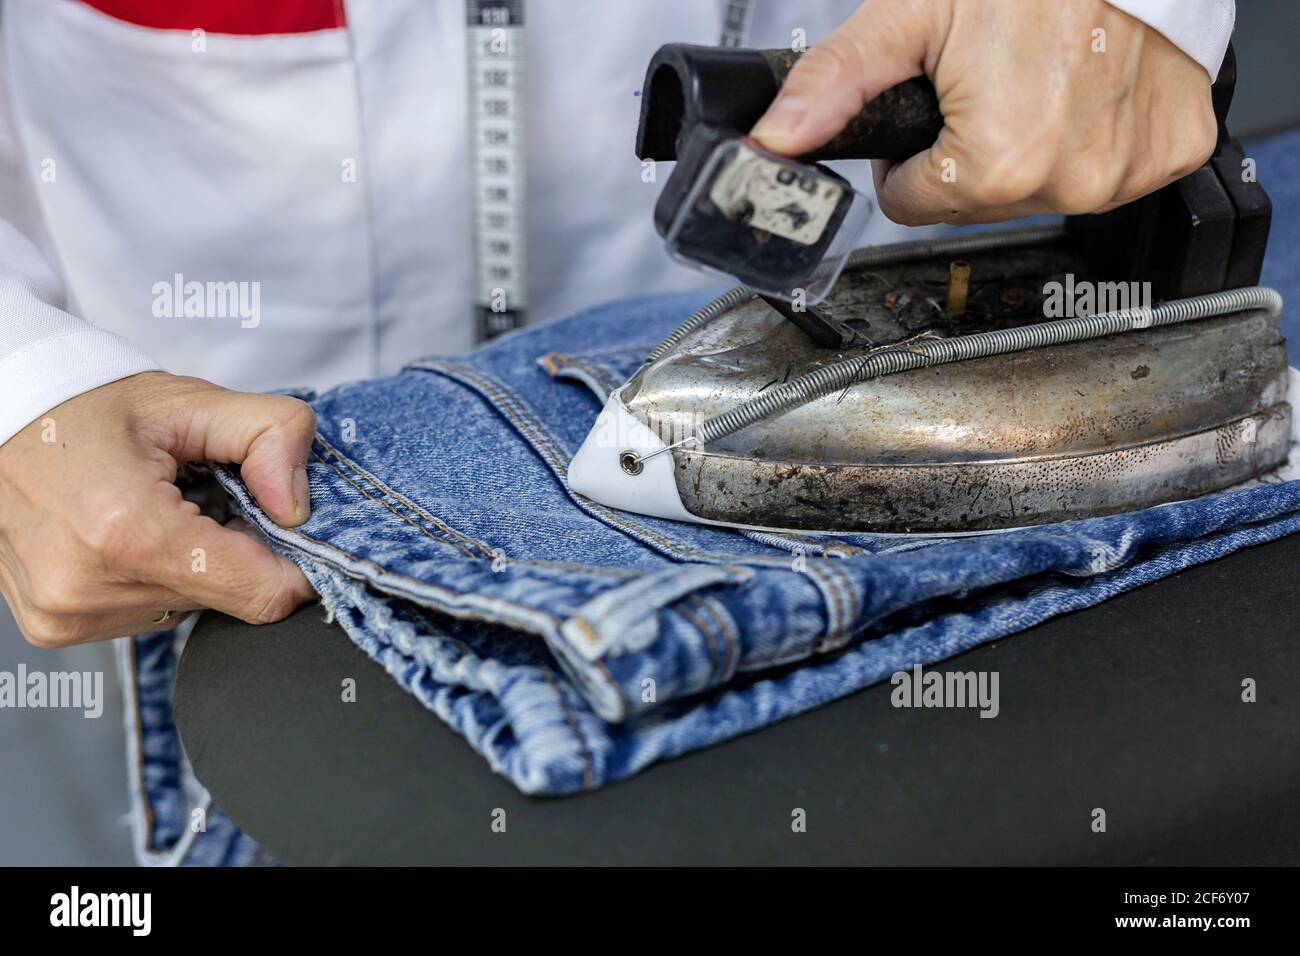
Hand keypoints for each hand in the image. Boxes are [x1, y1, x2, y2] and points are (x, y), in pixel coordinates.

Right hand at [0, 372, 317, 646]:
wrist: (0, 411)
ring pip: (188, 610)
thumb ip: (270, 437)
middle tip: (207, 497)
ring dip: (195, 566)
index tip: (290, 527)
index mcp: (125, 531)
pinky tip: (129, 532)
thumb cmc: (88, 404)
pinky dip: (157, 577)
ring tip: (158, 509)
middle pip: (224, 600)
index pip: (258, 592)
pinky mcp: (52, 627)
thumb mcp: (192, 401)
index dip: (294, 563)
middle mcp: (86, 588)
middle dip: (236, 551)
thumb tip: (300, 509)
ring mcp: (63, 615)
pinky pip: (146, 614)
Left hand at [750, 0, 1218, 224]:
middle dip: (967, 152)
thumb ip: (834, 84)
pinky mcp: (1166, 157)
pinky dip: (1093, 137)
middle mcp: (1065, 183)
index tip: (934, 105)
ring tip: (1038, 79)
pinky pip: (1109, 173)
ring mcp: (1121, 177)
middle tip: (990, 81)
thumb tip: (772, 140)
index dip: (909, 155)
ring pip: (1034, 193)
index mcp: (995, 165)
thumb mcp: (908, 17)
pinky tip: (1087, 91)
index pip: (910, 204)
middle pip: (970, 205)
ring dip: (1029, 146)